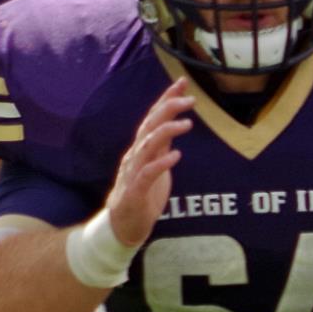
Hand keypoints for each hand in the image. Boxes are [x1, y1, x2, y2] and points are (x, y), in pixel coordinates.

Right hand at [107, 79, 192, 246]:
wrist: (123, 228)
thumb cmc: (142, 196)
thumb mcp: (156, 165)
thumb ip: (163, 146)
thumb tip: (175, 124)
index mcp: (141, 149)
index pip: (153, 118)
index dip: (166, 99)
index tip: (183, 82)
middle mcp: (135, 156)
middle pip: (150, 125)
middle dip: (168, 109)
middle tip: (190, 99)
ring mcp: (134, 173)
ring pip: (148, 146)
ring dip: (166, 132)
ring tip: (187, 123)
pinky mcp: (136, 192)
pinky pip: (148, 174)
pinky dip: (161, 163)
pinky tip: (176, 156)